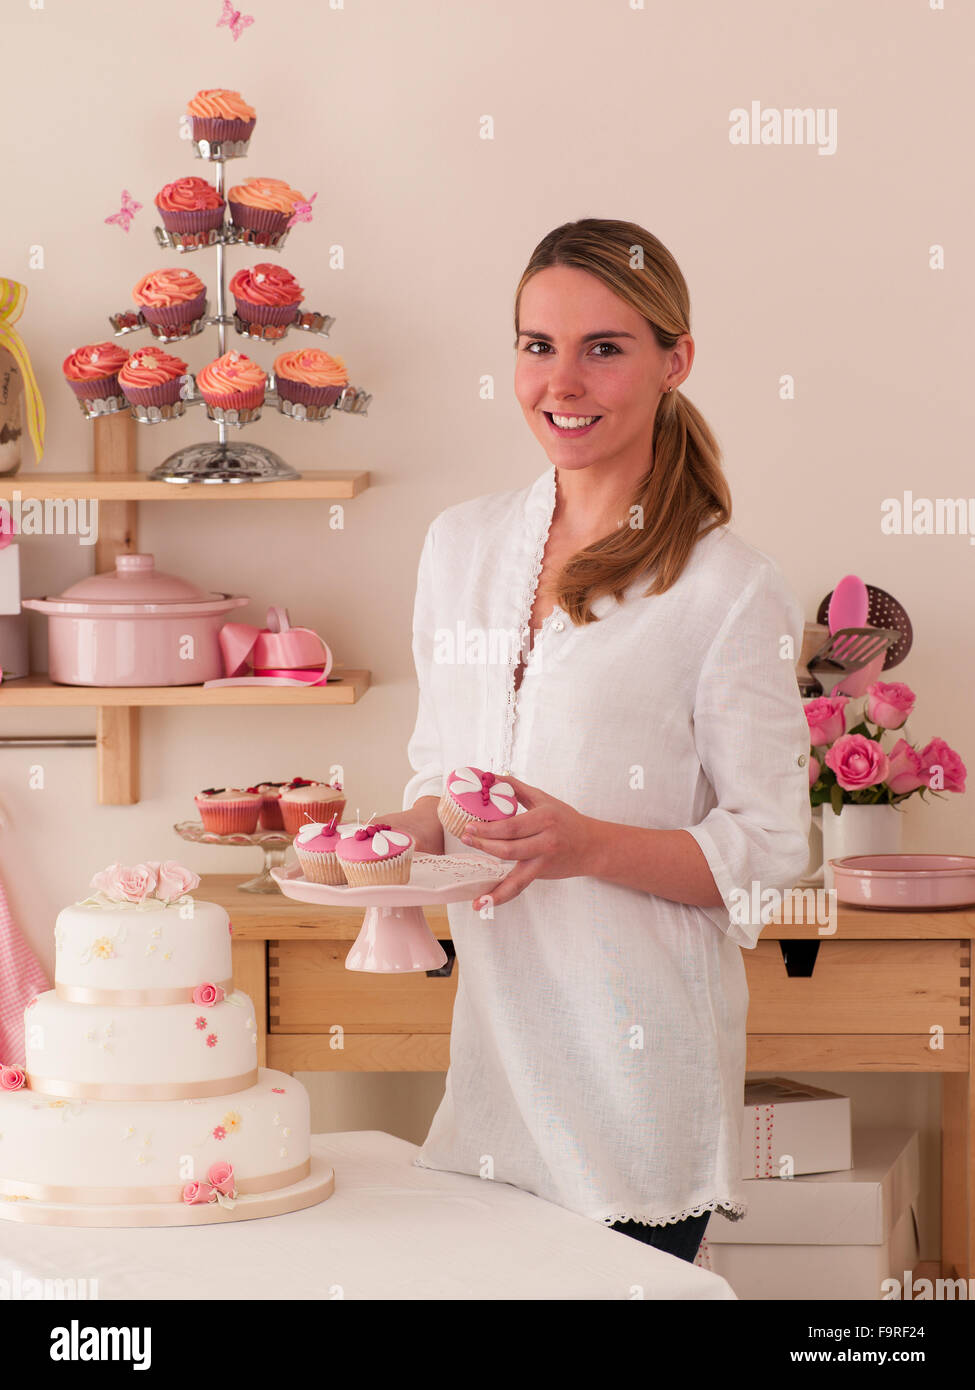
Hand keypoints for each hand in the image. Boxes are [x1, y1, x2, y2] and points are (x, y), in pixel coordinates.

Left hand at [458, 775, 596, 909]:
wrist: (592, 846)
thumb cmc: (567, 820)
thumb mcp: (544, 799)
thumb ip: (517, 789)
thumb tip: (490, 777)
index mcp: (545, 819)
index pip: (512, 826)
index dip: (488, 828)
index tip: (469, 825)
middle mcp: (546, 841)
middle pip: (509, 847)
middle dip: (484, 843)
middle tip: (465, 837)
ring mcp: (544, 860)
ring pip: (512, 869)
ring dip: (488, 870)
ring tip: (471, 864)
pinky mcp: (541, 874)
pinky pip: (518, 886)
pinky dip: (500, 896)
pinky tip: (482, 902)